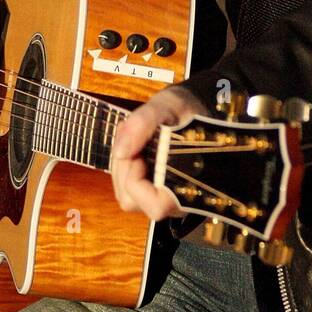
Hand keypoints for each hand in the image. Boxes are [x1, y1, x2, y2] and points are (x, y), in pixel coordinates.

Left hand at [110, 86, 205, 220]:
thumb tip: (120, 152)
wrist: (191, 112)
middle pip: (132, 201)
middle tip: (132, 139)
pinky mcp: (151, 190)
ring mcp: (163, 197)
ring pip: (126, 196)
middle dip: (124, 168)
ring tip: (133, 139)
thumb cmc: (184, 111)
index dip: (137, 179)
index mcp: (190, 187)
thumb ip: (142, 124)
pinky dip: (124, 166)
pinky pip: (127, 187)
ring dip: (121, 166)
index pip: (155, 205)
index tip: (139, 152)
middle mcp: (177, 200)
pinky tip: (134, 146)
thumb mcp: (165, 106)